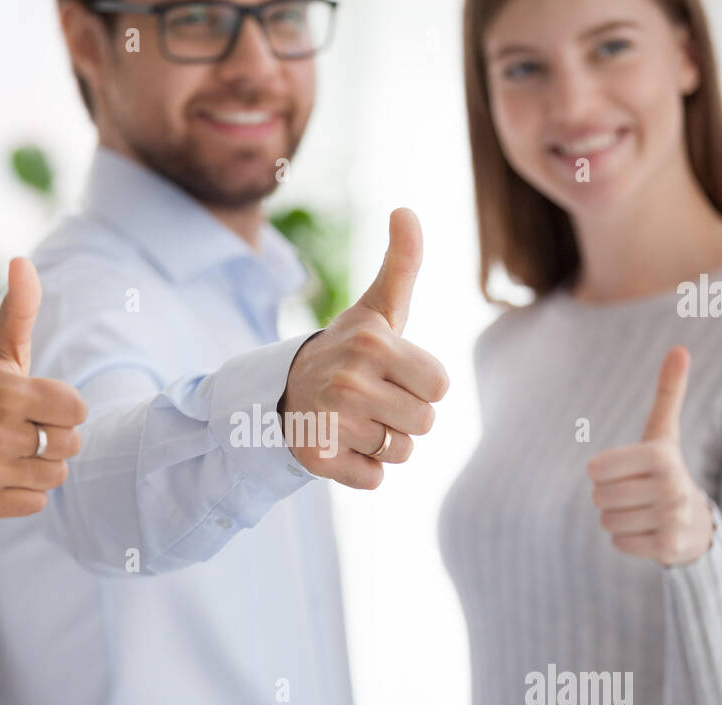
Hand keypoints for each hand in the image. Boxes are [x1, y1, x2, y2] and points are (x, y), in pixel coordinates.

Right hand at [0, 258, 86, 516]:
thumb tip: (22, 261)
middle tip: (26, 426)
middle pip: (72, 444)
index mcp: (7, 393)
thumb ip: (19, 308)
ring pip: (58, 475)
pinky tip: (4, 471)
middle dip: (57, 435)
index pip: (77, 409)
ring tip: (14, 448)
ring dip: (44, 462)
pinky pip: (39, 501)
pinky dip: (28, 489)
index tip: (39, 402)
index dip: (65, 406)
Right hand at [279, 208, 448, 488]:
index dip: (420, 383)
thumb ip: (402, 263)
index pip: (439, 387)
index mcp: (373, 344)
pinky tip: (341, 445)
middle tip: (371, 399)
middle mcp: (350, 383)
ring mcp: (332, 423)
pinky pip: (373, 479)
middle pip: (424, 423)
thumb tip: (406, 209)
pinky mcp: (318, 460)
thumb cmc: (347, 351)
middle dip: (404, 416)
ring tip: (355, 421)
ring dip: (384, 443)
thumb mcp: (377, 309)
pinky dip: (361, 469)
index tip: (391, 373)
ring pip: (400, 453)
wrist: (282, 392)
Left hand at [587, 345, 714, 565]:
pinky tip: (648, 532)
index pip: (596, 470)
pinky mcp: (668, 549)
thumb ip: (668, 393)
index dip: (602, 472)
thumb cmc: (666, 472)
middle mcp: (672, 487)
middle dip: (609, 497)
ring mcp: (672, 520)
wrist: (696, 524)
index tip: (626, 471)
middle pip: (600, 497)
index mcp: (662, 456)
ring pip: (607, 521)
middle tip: (636, 494)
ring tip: (642, 512)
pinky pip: (619, 543)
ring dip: (617, 518)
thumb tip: (680, 348)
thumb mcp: (663, 433)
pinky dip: (627, 540)